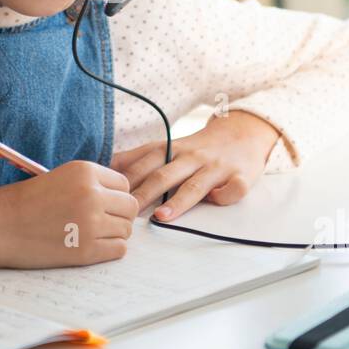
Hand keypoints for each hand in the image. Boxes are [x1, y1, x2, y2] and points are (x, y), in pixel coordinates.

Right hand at [0, 160, 136, 268]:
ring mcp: (91, 224)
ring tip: (90, 234)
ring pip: (126, 229)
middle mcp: (92, 195)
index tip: (101, 204)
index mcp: (85, 171)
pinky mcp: (86, 251)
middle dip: (119, 215)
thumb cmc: (23, 202)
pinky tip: (90, 246)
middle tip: (100, 222)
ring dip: (113, 233)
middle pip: (130, 206)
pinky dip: (109, 250)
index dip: (114, 196)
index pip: (124, 184)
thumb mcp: (60, 177)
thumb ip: (90, 184)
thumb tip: (121, 199)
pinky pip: (119, 250)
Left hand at [110, 111, 281, 222]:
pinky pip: (234, 188)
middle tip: (125, 211)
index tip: (107, 193)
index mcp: (171, 149)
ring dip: (177, 201)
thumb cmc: (198, 148)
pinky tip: (215, 201)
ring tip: (161, 216)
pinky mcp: (241, 176)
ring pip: (195, 184)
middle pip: (164, 175)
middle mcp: (192, 156)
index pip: (144, 162)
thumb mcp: (167, 147)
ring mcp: (217, 167)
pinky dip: (225, 195)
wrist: (243, 132)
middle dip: (143, 192)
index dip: (125, 177)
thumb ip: (140, 158)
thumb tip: (104, 168)